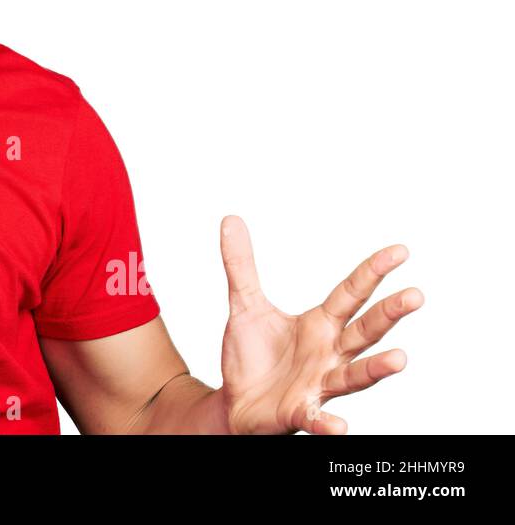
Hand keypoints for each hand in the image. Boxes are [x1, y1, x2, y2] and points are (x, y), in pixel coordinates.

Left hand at [215, 214, 421, 434]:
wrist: (235, 402)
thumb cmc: (251, 356)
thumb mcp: (245, 304)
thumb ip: (240, 265)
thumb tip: (230, 220)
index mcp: (320, 324)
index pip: (352, 293)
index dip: (373, 272)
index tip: (401, 251)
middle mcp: (329, 353)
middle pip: (365, 331)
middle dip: (389, 314)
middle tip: (416, 295)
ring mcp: (319, 384)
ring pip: (353, 375)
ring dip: (376, 369)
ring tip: (400, 359)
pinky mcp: (300, 411)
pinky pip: (317, 418)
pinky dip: (329, 423)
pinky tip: (340, 426)